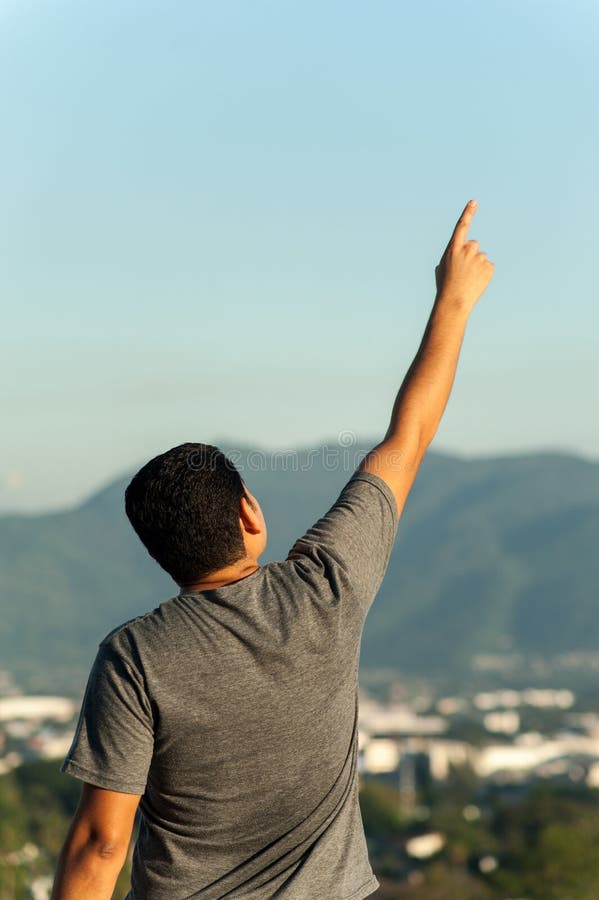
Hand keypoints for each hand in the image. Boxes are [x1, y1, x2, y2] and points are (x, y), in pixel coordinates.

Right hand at [435, 199, 493, 313]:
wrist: (455, 301)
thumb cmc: (446, 285)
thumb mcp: (444, 267)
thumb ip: (455, 255)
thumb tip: (466, 253)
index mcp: (454, 248)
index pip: (462, 226)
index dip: (468, 213)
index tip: (474, 202)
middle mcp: (468, 249)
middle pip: (474, 245)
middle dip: (471, 254)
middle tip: (464, 270)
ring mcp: (479, 258)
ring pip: (481, 258)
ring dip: (477, 266)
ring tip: (469, 279)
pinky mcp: (489, 267)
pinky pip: (488, 267)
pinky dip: (484, 274)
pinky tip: (476, 282)